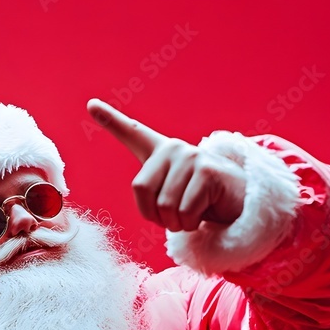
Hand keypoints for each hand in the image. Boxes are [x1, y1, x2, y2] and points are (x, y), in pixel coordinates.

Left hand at [86, 99, 245, 232]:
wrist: (237, 203)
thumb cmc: (197, 201)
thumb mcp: (168, 195)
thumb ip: (148, 189)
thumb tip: (137, 163)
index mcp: (159, 152)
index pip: (133, 133)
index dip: (112, 120)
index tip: (92, 105)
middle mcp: (173, 148)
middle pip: (142, 188)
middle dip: (157, 215)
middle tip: (175, 216)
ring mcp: (191, 156)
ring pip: (165, 205)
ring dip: (176, 223)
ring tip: (192, 214)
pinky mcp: (208, 171)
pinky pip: (185, 211)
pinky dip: (191, 224)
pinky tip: (204, 212)